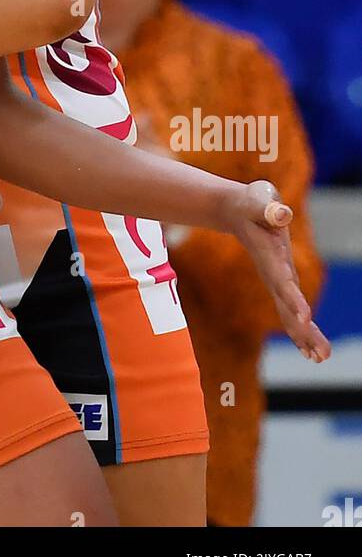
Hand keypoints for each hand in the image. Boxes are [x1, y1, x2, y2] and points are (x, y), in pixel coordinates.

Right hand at [223, 180, 329, 362]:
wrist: (236, 211)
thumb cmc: (251, 203)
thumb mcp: (260, 199)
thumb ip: (269, 208)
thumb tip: (282, 213)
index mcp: (269, 255)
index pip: (282, 279)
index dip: (293, 298)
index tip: (305, 319)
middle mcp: (272, 273)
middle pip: (287, 306)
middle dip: (303, 330)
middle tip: (320, 355)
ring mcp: (275, 280)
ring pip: (289, 314)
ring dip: (305, 337)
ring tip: (320, 358)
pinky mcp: (280, 282)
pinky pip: (290, 310)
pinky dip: (301, 330)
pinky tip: (310, 349)